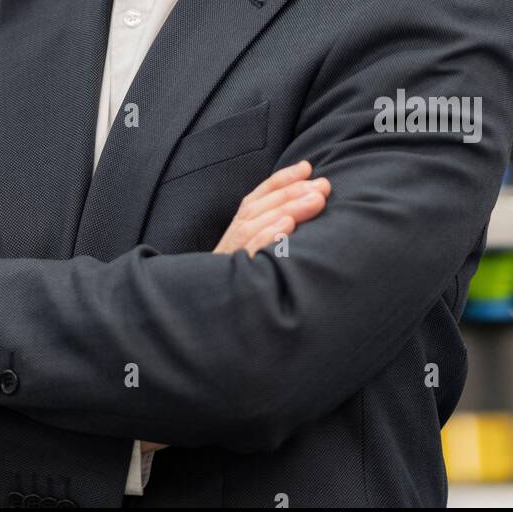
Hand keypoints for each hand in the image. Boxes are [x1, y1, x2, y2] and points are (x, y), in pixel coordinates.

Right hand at [139, 162, 330, 453]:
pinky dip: (266, 240)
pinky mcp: (226, 287)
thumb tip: (295, 227)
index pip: (253, 201)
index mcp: (230, 242)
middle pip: (257, 210)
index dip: (278, 182)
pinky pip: (246, 258)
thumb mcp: (241, 273)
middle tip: (323, 183)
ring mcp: (224, 266)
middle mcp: (225, 249)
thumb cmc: (224, 310)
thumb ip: (260, 248)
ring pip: (254, 227)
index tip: (306, 167)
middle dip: (291, 192)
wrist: (190, 344)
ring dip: (286, 209)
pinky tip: (287, 230)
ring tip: (316, 199)